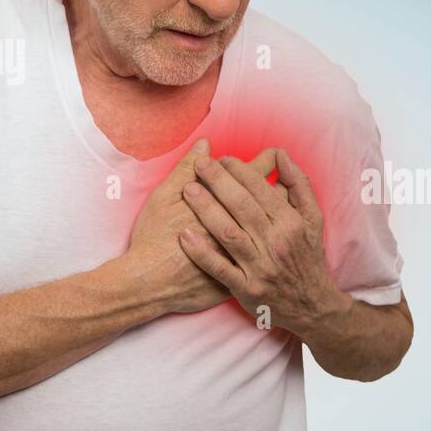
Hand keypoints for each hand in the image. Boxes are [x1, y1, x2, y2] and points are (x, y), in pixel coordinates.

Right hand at [122, 139, 280, 314]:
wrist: (148, 285)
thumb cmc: (152, 239)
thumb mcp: (163, 198)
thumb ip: (186, 169)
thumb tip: (205, 145)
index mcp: (224, 206)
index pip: (254, 176)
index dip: (265, 162)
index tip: (272, 154)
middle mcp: (242, 230)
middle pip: (271, 201)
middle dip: (278, 183)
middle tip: (283, 174)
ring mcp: (246, 255)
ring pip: (274, 228)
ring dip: (278, 212)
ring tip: (280, 198)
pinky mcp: (242, 277)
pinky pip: (265, 256)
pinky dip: (270, 242)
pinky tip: (270, 233)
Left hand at [178, 147, 348, 334]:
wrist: (312, 307)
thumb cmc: (308, 258)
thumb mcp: (313, 220)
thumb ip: (299, 185)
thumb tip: (281, 155)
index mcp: (291, 224)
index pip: (261, 190)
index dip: (239, 170)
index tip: (221, 158)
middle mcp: (276, 243)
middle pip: (242, 206)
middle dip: (218, 181)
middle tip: (200, 165)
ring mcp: (260, 267)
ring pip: (229, 233)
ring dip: (206, 210)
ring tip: (188, 190)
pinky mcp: (246, 289)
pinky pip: (219, 269)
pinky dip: (201, 252)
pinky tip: (184, 235)